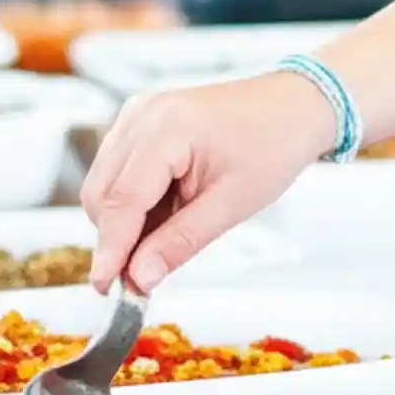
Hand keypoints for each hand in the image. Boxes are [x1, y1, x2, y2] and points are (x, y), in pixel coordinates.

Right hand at [82, 71, 334, 293]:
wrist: (293, 108)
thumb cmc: (273, 145)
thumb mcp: (231, 205)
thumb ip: (180, 242)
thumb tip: (140, 277)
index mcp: (165, 130)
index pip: (120, 201)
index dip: (110, 250)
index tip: (104, 287)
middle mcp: (143, 116)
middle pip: (101, 193)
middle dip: (116, 238)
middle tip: (141, 276)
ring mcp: (139, 114)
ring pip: (104, 183)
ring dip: (124, 220)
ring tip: (165, 237)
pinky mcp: (142, 120)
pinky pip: (119, 168)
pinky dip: (133, 199)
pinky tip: (165, 211)